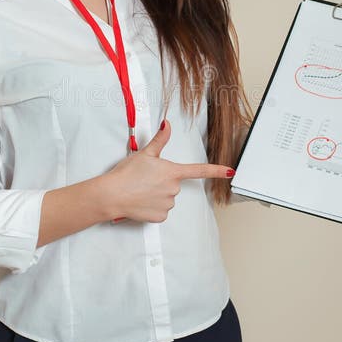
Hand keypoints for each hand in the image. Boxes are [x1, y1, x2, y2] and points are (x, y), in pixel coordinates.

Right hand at [102, 119, 234, 222]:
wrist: (112, 195)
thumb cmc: (126, 174)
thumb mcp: (144, 153)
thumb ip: (159, 140)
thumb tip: (167, 125)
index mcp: (172, 172)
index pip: (199, 170)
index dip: (216, 170)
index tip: (230, 172)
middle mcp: (173, 189)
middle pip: (174, 185)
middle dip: (162, 182)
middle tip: (145, 180)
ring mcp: (168, 204)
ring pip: (167, 198)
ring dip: (157, 195)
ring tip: (141, 190)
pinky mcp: (160, 217)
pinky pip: (161, 211)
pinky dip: (152, 208)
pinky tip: (141, 202)